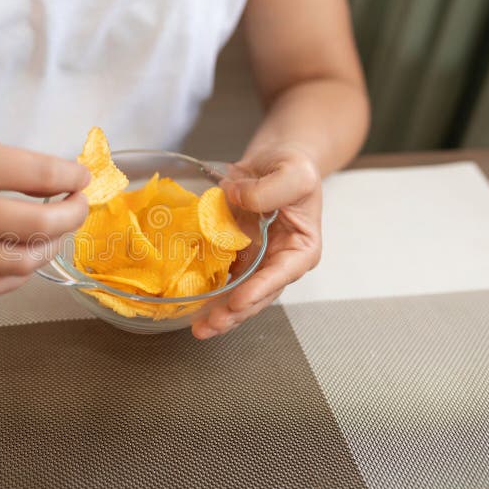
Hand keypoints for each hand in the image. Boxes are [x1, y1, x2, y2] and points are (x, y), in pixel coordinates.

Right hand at [0, 111, 89, 294]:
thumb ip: (9, 163)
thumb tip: (57, 184)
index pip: (38, 175)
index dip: (71, 177)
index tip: (81, 177)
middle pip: (35, 226)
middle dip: (72, 215)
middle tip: (79, 204)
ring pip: (17, 264)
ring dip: (50, 248)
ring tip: (57, 231)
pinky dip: (18, 276)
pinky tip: (28, 257)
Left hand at [191, 145, 321, 338]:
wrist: (273, 161)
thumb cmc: (293, 167)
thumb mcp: (293, 172)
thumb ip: (270, 189)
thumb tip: (237, 198)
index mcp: (300, 248)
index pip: (281, 274)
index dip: (259, 290)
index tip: (238, 301)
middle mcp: (276, 262)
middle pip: (257, 294)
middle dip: (234, 312)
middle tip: (211, 324)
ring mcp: (253, 261)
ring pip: (235, 292)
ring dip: (217, 311)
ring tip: (199, 327)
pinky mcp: (231, 255)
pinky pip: (217, 275)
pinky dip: (204, 290)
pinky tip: (187, 302)